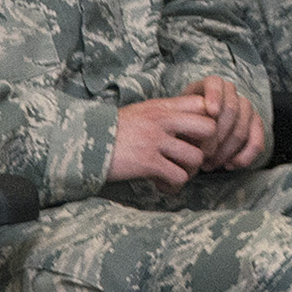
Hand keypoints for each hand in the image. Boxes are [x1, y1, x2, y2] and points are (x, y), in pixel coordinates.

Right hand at [108, 96, 224, 187]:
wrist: (83, 142)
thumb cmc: (114, 130)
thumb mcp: (142, 112)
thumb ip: (166, 114)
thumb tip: (192, 123)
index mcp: (162, 106)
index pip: (203, 105)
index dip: (209, 122)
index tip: (200, 138)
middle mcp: (163, 120)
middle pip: (209, 129)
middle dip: (208, 148)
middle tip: (196, 159)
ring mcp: (156, 141)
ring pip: (196, 158)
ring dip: (189, 171)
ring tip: (175, 175)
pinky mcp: (148, 163)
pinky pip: (178, 177)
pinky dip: (173, 186)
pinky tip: (162, 186)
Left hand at [183, 76, 267, 173]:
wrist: (192, 137)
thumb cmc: (182, 127)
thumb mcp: (177, 121)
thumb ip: (183, 123)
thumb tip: (190, 133)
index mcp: (210, 85)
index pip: (216, 83)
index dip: (215, 95)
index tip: (210, 112)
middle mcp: (231, 93)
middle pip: (232, 108)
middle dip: (217, 135)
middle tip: (202, 155)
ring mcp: (245, 108)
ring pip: (242, 129)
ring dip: (226, 151)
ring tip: (209, 165)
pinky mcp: (255, 125)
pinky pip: (256, 142)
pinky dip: (244, 156)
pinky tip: (229, 165)